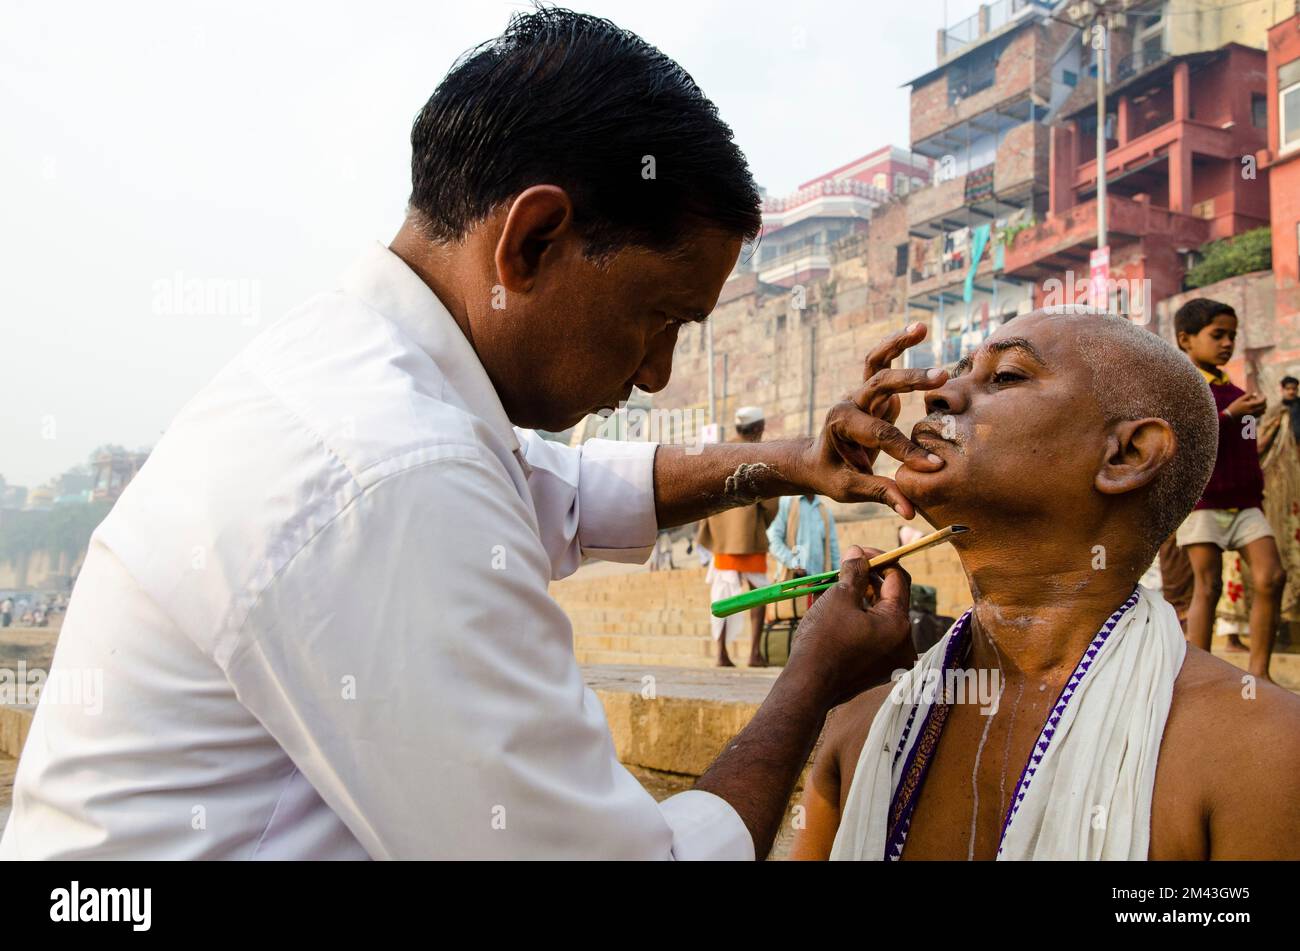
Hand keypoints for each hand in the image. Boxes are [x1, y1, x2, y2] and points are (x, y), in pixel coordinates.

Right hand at [787, 545, 915, 707]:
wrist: (807, 687)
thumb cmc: (822, 640)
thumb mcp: (839, 597)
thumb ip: (855, 571)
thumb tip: (858, 552)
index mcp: (898, 624)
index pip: (898, 579)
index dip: (879, 560)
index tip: (858, 553)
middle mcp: (903, 644)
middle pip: (892, 599)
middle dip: (871, 580)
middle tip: (846, 568)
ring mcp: (892, 659)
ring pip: (883, 617)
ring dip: (865, 599)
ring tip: (840, 589)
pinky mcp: (879, 669)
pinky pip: (877, 635)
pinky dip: (863, 620)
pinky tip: (841, 614)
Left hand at [799, 322, 947, 516]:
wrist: (814, 461)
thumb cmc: (831, 476)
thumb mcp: (850, 489)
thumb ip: (880, 494)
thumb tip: (910, 511)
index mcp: (840, 424)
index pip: (880, 434)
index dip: (907, 450)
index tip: (934, 465)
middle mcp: (849, 402)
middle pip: (879, 383)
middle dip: (910, 380)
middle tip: (941, 377)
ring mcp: (859, 393)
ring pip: (877, 361)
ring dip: (898, 343)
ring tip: (921, 326)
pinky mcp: (870, 391)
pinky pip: (883, 363)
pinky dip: (898, 345)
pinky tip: (918, 329)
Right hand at [1226, 391, 1266, 419]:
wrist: (1230, 416)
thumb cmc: (1234, 406)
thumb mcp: (1240, 399)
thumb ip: (1248, 396)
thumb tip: (1255, 394)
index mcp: (1250, 405)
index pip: (1262, 401)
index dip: (1264, 398)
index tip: (1264, 396)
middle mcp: (1253, 411)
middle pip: (1264, 407)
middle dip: (1265, 403)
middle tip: (1263, 400)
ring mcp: (1253, 415)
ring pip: (1263, 412)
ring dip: (1263, 407)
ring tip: (1261, 404)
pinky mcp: (1251, 418)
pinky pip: (1259, 415)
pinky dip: (1260, 411)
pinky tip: (1257, 409)